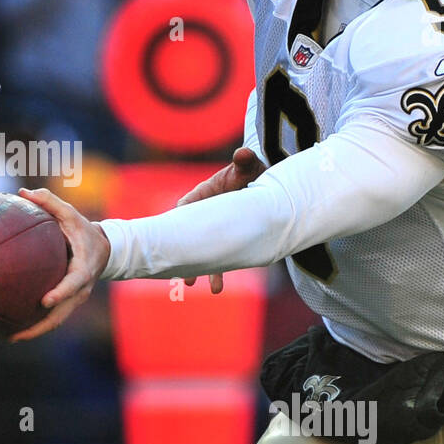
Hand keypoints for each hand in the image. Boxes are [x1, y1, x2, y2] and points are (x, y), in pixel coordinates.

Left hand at [10, 187, 111, 342]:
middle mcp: (79, 289)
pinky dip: (35, 324)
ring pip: (55, 321)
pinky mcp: (68, 302)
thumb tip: (23, 193)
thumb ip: (49, 202)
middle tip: (14, 334)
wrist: (103, 248)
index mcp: (82, 269)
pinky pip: (52, 317)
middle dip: (39, 327)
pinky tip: (13, 325)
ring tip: (9, 337)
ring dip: (34, 331)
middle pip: (61, 314)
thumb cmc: (82, 229)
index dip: (60, 293)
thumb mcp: (70, 213)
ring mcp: (74, 299)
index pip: (73, 284)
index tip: (44, 301)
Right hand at [177, 146, 265, 293]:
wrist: (270, 187)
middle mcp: (205, 216)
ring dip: (202, 270)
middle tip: (185, 274)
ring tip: (198, 286)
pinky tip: (217, 289)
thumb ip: (244, 162)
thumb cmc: (252, 173)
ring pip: (203, 253)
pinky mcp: (227, 241)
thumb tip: (243, 154)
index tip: (174, 237)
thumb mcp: (249, 167)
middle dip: (186, 255)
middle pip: (189, 237)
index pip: (185, 209)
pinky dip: (216, 273)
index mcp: (202, 196)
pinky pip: (218, 259)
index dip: (178, 222)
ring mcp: (215, 231)